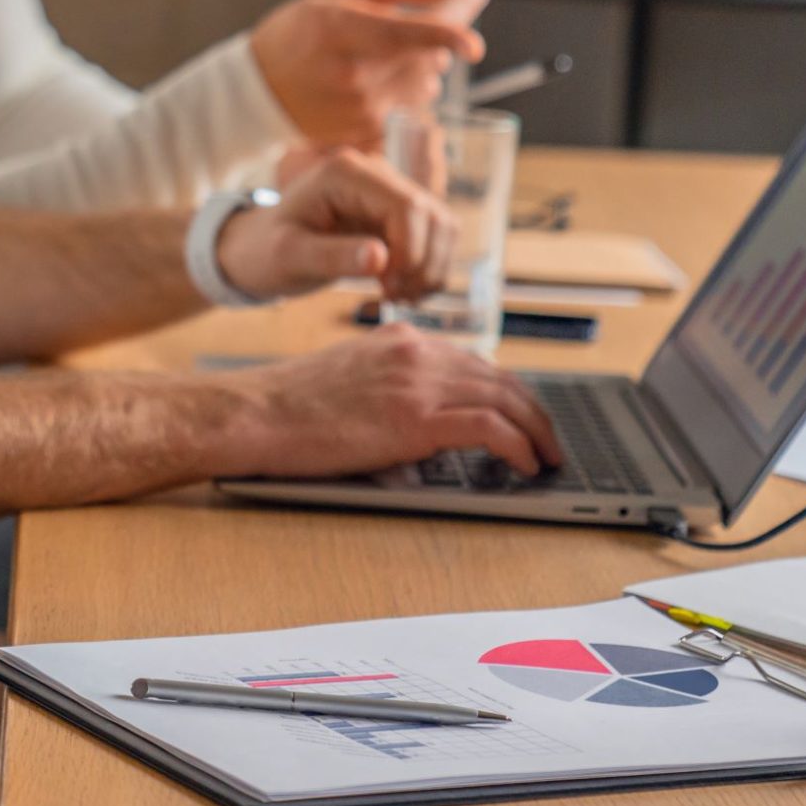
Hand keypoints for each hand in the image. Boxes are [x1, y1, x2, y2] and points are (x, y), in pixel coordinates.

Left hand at [216, 148, 452, 302]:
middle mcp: (374, 174)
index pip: (406, 205)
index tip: (390, 288)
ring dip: (431, 269)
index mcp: (345, 174)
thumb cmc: (267, 251)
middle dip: (423, 263)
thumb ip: (332, 257)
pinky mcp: (399, 215)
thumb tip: (381, 258)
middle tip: (393, 297)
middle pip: (433, 215)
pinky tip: (401, 291)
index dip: (411, 251)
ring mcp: (390, 192)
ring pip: (443, 227)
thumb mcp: (289, 257)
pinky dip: (429, 270)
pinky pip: (436, 240)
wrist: (261, 249)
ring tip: (397, 296)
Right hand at [232, 326, 563, 476]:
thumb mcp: (347, 377)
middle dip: (534, 412)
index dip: (508, 392)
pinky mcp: (415, 417)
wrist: (256, 413)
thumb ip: (389, 384)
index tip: (522, 415)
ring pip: (506, 400)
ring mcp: (417, 382)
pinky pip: (490, 428)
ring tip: (548, 458)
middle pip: (500, 378)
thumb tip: (419, 420)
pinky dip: (519, 447)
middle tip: (549, 441)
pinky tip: (526, 466)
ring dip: (537, 432)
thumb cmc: (288, 406)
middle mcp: (415, 352)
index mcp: (399, 340)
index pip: (474, 361)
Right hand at [250, 0, 491, 146]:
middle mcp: (356, 74)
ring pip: (427, 85)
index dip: (450, 36)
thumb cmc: (297, 33)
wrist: (257, 91)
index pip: (411, 34)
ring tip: (376, 62)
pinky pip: (413, 109)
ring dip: (419, 69)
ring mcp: (363, 109)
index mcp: (346, 30)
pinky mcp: (368, 134)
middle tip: (405, 32)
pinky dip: (406, 95)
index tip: (474, 45)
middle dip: (435, 41)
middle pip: (430, 58)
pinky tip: (375, 86)